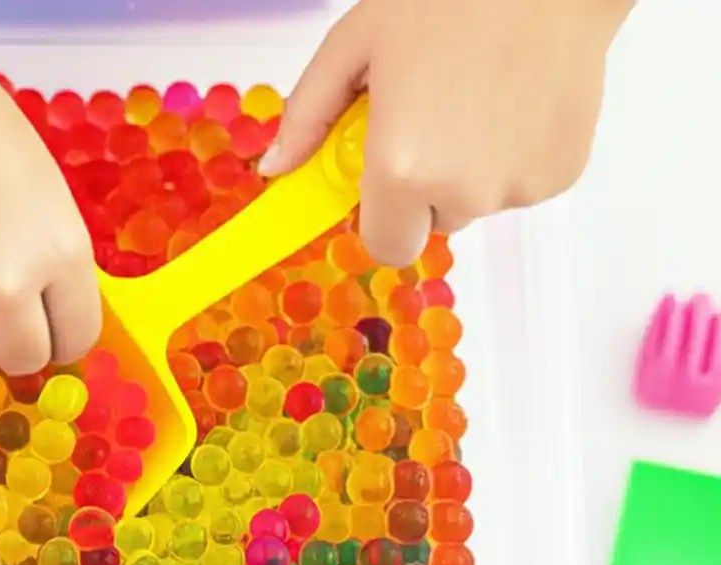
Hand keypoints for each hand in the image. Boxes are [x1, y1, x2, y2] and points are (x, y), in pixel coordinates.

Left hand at [260, 0, 632, 264]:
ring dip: (466, 169)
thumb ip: (309, 116)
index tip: (379, 176)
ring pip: (476, 202)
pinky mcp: (562, 172)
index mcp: (404, 168)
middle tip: (425, 119)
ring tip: (471, 97)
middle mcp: (465, 191)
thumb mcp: (354, 46)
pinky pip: (518, 183)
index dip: (379, 214)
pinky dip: (509, 156)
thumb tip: (277, 166)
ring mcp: (520, 186)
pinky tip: (508, 100)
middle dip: (420, 188)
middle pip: (431, 224)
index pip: (385, 245)